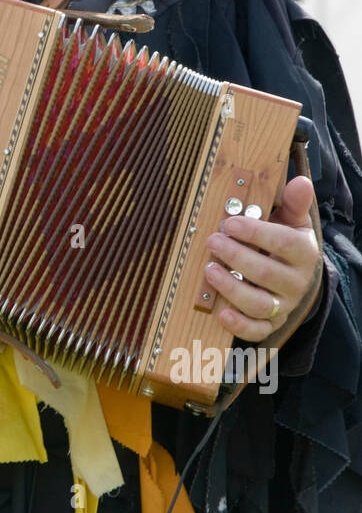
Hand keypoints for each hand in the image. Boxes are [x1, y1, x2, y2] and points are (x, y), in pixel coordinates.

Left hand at [203, 176, 322, 341]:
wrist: (295, 276)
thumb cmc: (285, 242)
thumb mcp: (293, 221)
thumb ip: (294, 203)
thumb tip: (300, 181)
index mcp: (304, 253)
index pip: (283, 243)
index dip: (255, 233)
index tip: (229, 222)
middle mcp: (297, 283)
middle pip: (265, 273)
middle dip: (235, 256)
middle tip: (212, 241)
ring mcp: (284, 306)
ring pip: (259, 304)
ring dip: (231, 288)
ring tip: (209, 269)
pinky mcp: (270, 325)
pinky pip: (256, 331)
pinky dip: (238, 325)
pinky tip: (220, 312)